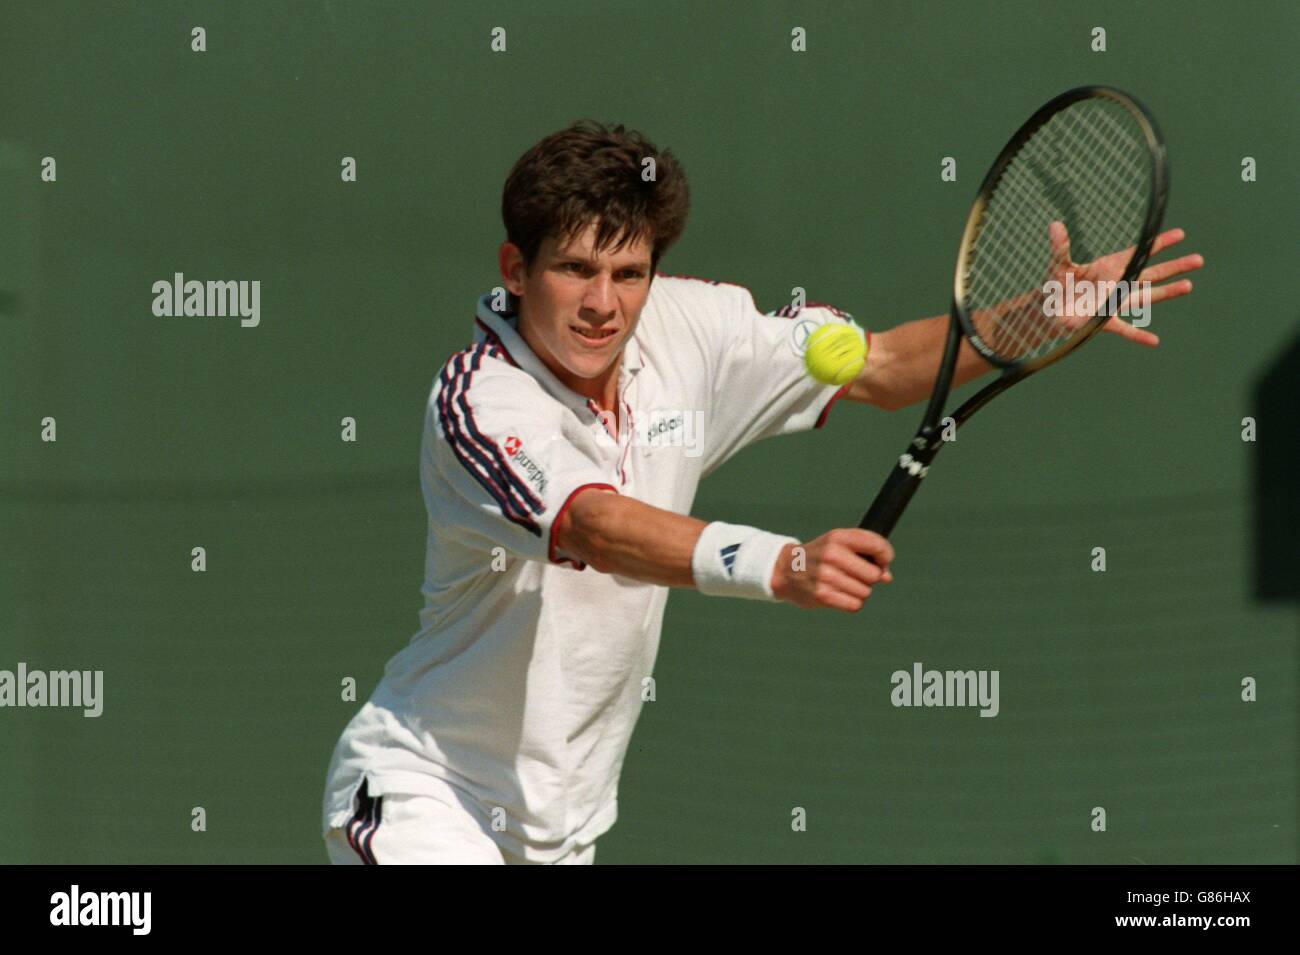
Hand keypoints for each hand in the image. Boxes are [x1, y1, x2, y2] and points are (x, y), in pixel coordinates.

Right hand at [770, 529, 893, 611]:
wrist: (785, 570)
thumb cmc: (819, 556)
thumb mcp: (838, 543)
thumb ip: (865, 553)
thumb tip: (887, 577)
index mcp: (838, 537)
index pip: (876, 545)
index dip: (886, 556)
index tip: (882, 562)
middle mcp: (831, 554)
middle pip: (873, 574)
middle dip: (870, 577)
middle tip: (856, 575)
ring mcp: (826, 576)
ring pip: (865, 591)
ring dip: (859, 591)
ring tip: (843, 584)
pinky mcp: (822, 595)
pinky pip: (855, 604)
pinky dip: (852, 602)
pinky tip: (841, 595)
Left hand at [1047, 222, 1203, 345]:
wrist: (1047, 310)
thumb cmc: (1055, 285)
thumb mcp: (1059, 264)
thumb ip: (1060, 247)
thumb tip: (1054, 225)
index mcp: (1109, 267)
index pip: (1137, 253)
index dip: (1157, 244)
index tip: (1180, 234)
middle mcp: (1117, 284)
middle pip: (1150, 273)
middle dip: (1173, 266)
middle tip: (1199, 259)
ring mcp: (1113, 303)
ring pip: (1146, 297)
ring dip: (1166, 292)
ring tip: (1189, 285)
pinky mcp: (1103, 321)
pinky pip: (1124, 329)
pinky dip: (1138, 335)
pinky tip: (1154, 341)